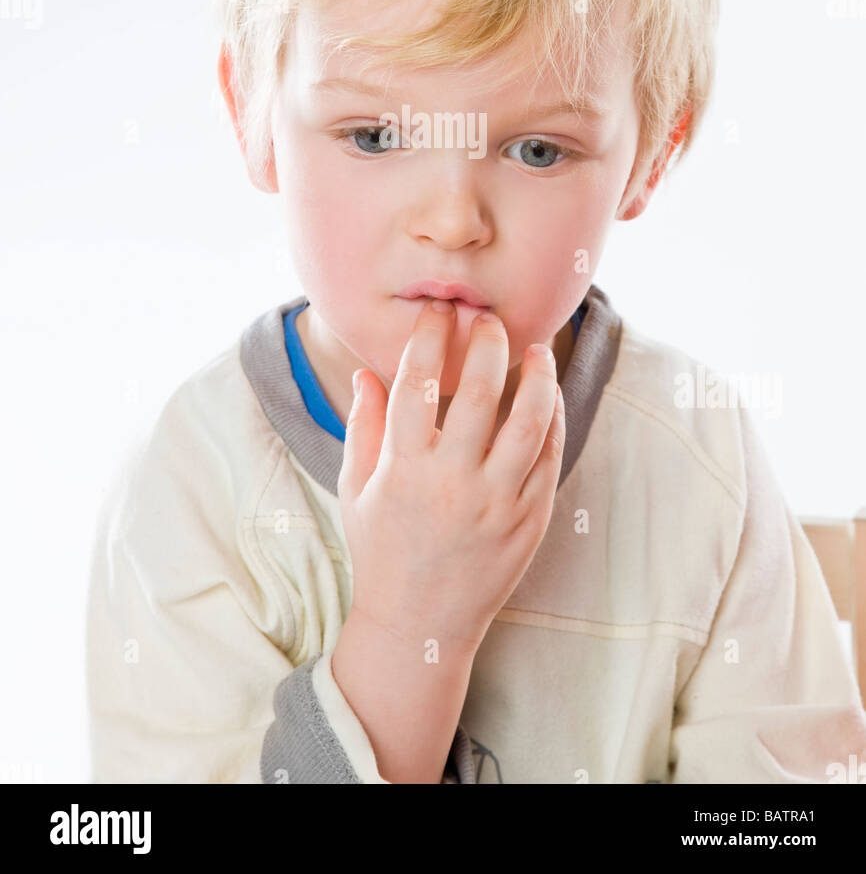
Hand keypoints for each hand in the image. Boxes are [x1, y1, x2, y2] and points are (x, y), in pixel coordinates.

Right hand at [337, 298, 564, 658]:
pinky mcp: (530, 521)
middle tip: (488, 318)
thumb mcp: (357, 489)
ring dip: (536, 375)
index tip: (440, 311)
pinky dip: (553, 419)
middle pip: (478, 390)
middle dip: (486, 341)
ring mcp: (497, 503)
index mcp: (404, 468)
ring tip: (536, 349)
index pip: (418, 381)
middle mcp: (452, 482)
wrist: (420, 626)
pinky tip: (548, 395)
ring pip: (529, 420)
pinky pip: (550, 457)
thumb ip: (364, 426)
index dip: (431, 336)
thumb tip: (367, 371)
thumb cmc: (382, 551)